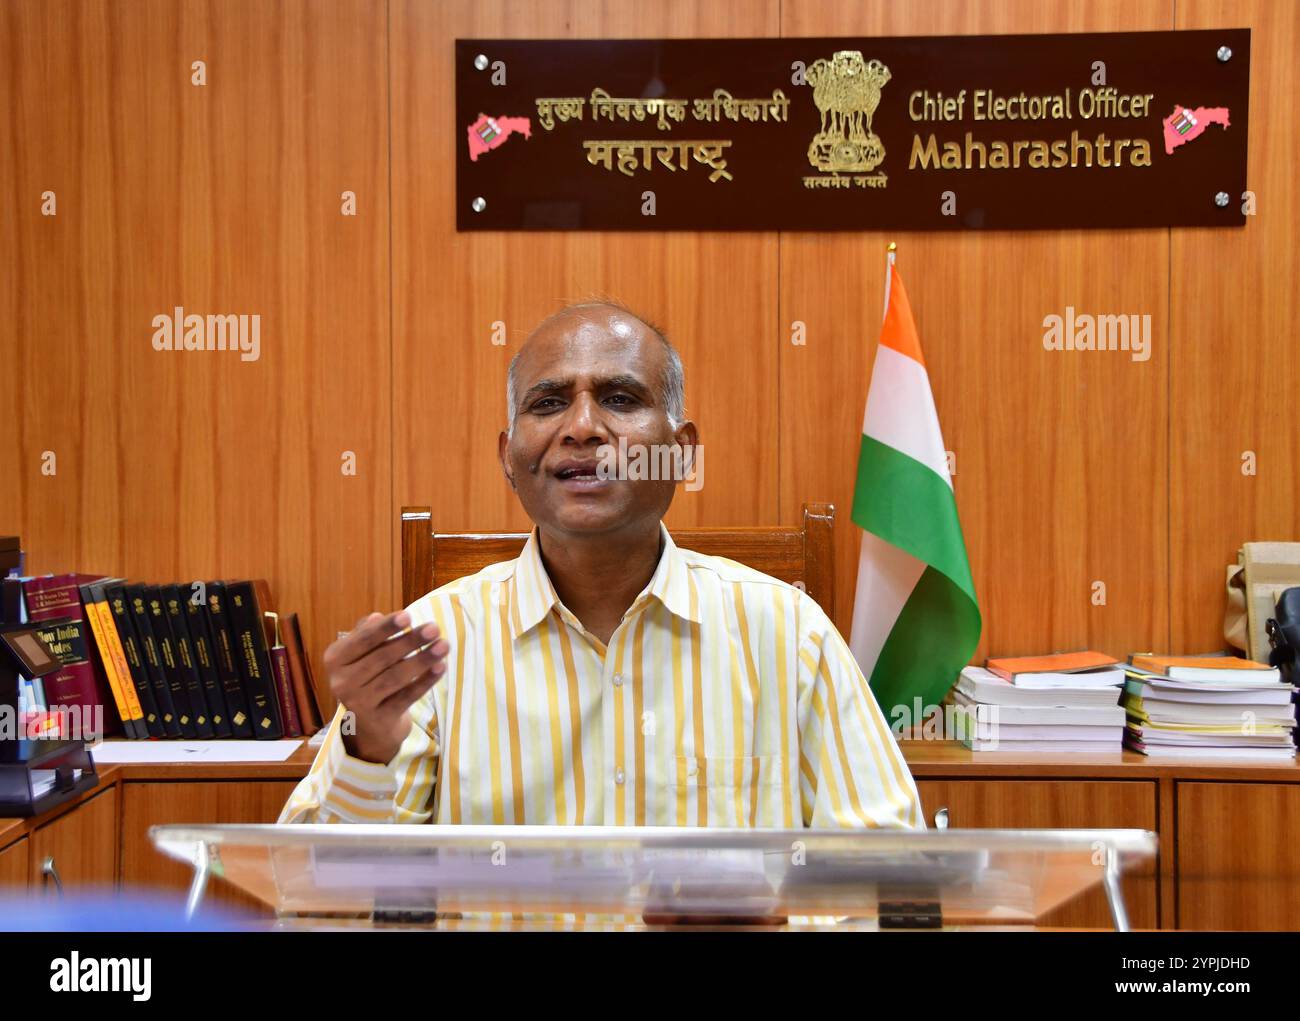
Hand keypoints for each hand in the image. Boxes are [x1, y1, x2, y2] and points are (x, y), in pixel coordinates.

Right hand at [324, 610, 448, 764]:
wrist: (370, 724)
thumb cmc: (369, 676)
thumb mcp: (364, 653)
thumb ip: (368, 633)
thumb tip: (377, 617)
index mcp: (335, 659)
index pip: (363, 640)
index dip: (386, 628)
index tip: (409, 616)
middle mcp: (341, 682)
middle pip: (382, 658)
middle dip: (411, 641)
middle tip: (434, 628)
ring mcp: (358, 703)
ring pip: (395, 678)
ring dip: (422, 660)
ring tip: (444, 645)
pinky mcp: (378, 720)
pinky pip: (406, 697)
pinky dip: (425, 681)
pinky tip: (441, 667)